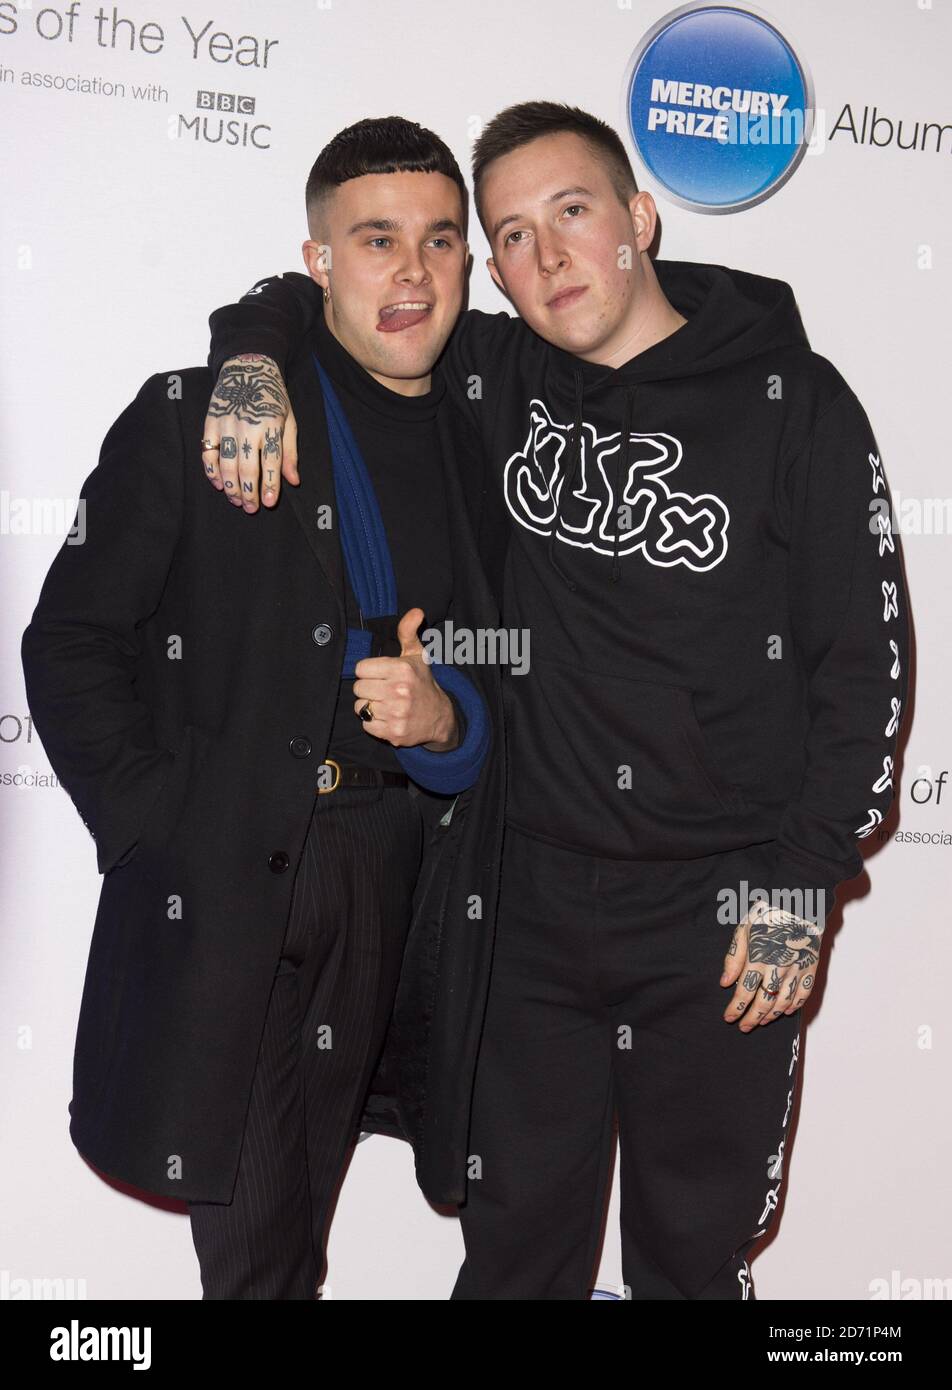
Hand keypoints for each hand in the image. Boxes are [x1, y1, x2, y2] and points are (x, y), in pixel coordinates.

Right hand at [202, 354, 298, 510]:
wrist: (247, 367)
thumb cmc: (272, 397)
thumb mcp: (289, 421)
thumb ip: (290, 452)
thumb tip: (294, 481)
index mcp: (271, 426)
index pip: (271, 463)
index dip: (270, 486)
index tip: (269, 503)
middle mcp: (248, 427)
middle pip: (247, 468)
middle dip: (249, 492)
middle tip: (252, 508)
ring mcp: (226, 425)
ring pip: (226, 464)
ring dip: (231, 486)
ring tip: (237, 501)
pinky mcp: (210, 423)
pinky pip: (207, 453)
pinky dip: (212, 471)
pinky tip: (219, 483)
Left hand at [352, 608, 458, 750]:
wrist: (440, 717)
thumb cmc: (422, 682)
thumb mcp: (417, 655)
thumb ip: (408, 631)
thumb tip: (416, 610)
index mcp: (401, 669)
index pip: (361, 668)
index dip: (368, 671)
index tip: (380, 675)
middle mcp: (399, 691)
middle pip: (358, 688)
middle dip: (368, 689)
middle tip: (382, 690)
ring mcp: (396, 714)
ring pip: (360, 707)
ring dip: (369, 706)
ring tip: (385, 703)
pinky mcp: (393, 733)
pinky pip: (366, 725)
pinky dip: (373, 723)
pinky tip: (387, 717)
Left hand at [720, 900, 823, 1030]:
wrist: (799, 901)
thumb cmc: (767, 913)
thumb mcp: (743, 930)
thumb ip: (733, 958)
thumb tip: (725, 983)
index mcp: (758, 958)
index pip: (744, 992)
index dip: (736, 1008)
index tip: (729, 1017)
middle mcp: (777, 968)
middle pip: (763, 1002)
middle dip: (752, 1018)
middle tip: (744, 1027)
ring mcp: (796, 969)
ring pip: (783, 1002)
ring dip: (771, 1015)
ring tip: (762, 1021)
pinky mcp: (811, 968)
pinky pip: (803, 994)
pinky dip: (794, 1006)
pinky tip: (785, 1011)